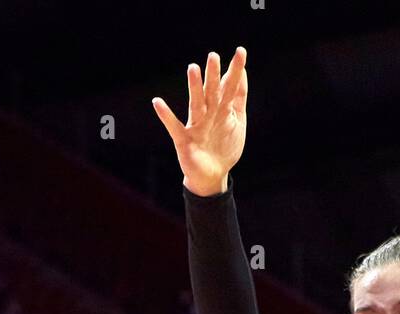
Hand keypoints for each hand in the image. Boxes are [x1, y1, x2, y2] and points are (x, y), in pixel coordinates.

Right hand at [152, 48, 247, 197]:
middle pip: (212, 93)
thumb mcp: (236, 120)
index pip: (229, 87)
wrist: (213, 176)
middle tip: (214, 55)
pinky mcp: (184, 141)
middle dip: (213, 75)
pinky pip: (174, 127)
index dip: (235, 71)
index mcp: (222, 110)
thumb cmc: (224, 145)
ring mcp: (196, 127)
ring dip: (194, 88)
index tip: (241, 51)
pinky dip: (166, 116)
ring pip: (196, 105)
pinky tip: (158, 103)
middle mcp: (208, 114)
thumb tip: (241, 72)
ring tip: (193, 69)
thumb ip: (238, 97)